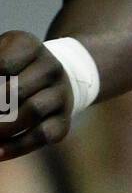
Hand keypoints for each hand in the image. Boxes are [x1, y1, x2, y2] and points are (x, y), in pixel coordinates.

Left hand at [0, 32, 75, 160]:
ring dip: (4, 127)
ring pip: (31, 113)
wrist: (60, 77)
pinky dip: (18, 147)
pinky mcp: (64, 123)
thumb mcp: (2, 51)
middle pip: (18, 90)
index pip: (3, 64)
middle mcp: (51, 68)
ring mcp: (61, 96)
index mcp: (30, 45)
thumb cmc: (17, 65)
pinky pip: (42, 137)